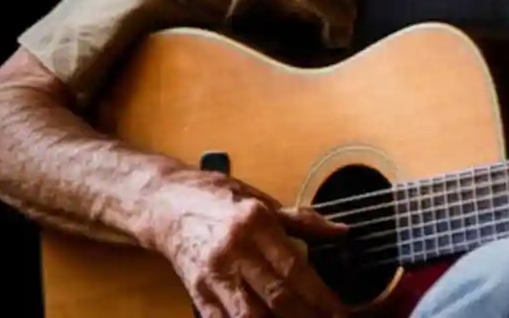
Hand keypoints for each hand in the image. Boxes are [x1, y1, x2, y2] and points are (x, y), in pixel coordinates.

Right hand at [146, 168, 348, 317]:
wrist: (166, 206)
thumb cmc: (220, 202)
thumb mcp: (264, 203)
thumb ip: (304, 222)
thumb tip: (342, 232)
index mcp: (255, 224)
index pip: (295, 269)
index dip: (320, 297)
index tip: (341, 313)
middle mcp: (234, 252)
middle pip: (276, 297)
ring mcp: (213, 276)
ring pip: (249, 316)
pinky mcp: (196, 294)